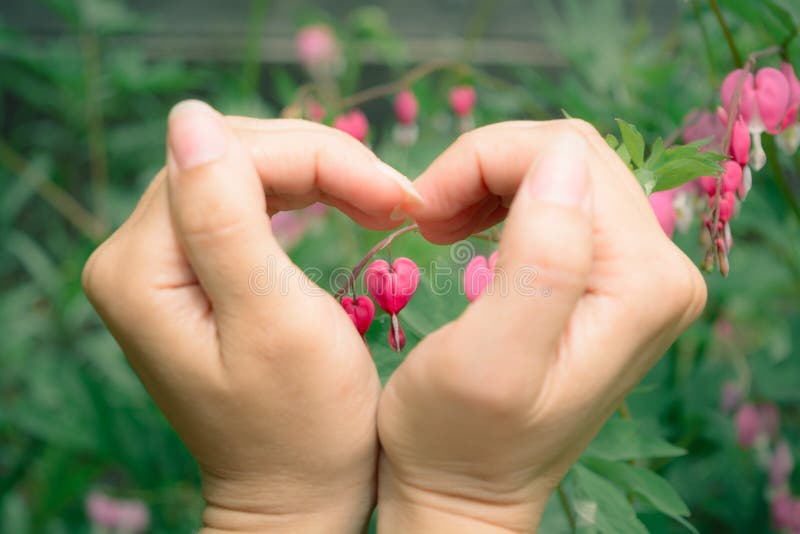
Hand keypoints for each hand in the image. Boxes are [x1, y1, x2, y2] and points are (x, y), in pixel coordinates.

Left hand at [82, 101, 420, 532]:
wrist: (296, 492)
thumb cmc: (302, 426)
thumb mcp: (273, 322)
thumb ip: (225, 218)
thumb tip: (189, 116)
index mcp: (140, 268)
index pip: (227, 159)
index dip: (318, 160)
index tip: (397, 197)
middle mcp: (132, 256)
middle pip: (230, 156)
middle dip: (322, 164)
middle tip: (397, 198)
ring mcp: (160, 262)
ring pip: (243, 169)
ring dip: (319, 175)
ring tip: (381, 202)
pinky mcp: (192, 271)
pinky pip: (246, 199)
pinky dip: (304, 195)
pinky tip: (342, 204)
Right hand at [377, 120, 706, 532]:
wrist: (466, 490)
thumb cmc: (457, 440)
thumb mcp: (489, 361)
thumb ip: (540, 260)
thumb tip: (559, 160)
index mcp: (645, 284)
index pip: (566, 155)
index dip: (481, 163)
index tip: (422, 214)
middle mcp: (662, 271)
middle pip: (570, 155)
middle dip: (485, 167)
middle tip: (427, 218)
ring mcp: (640, 274)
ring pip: (561, 169)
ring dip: (490, 181)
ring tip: (441, 226)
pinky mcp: (611, 278)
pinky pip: (560, 199)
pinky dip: (504, 199)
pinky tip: (468, 230)